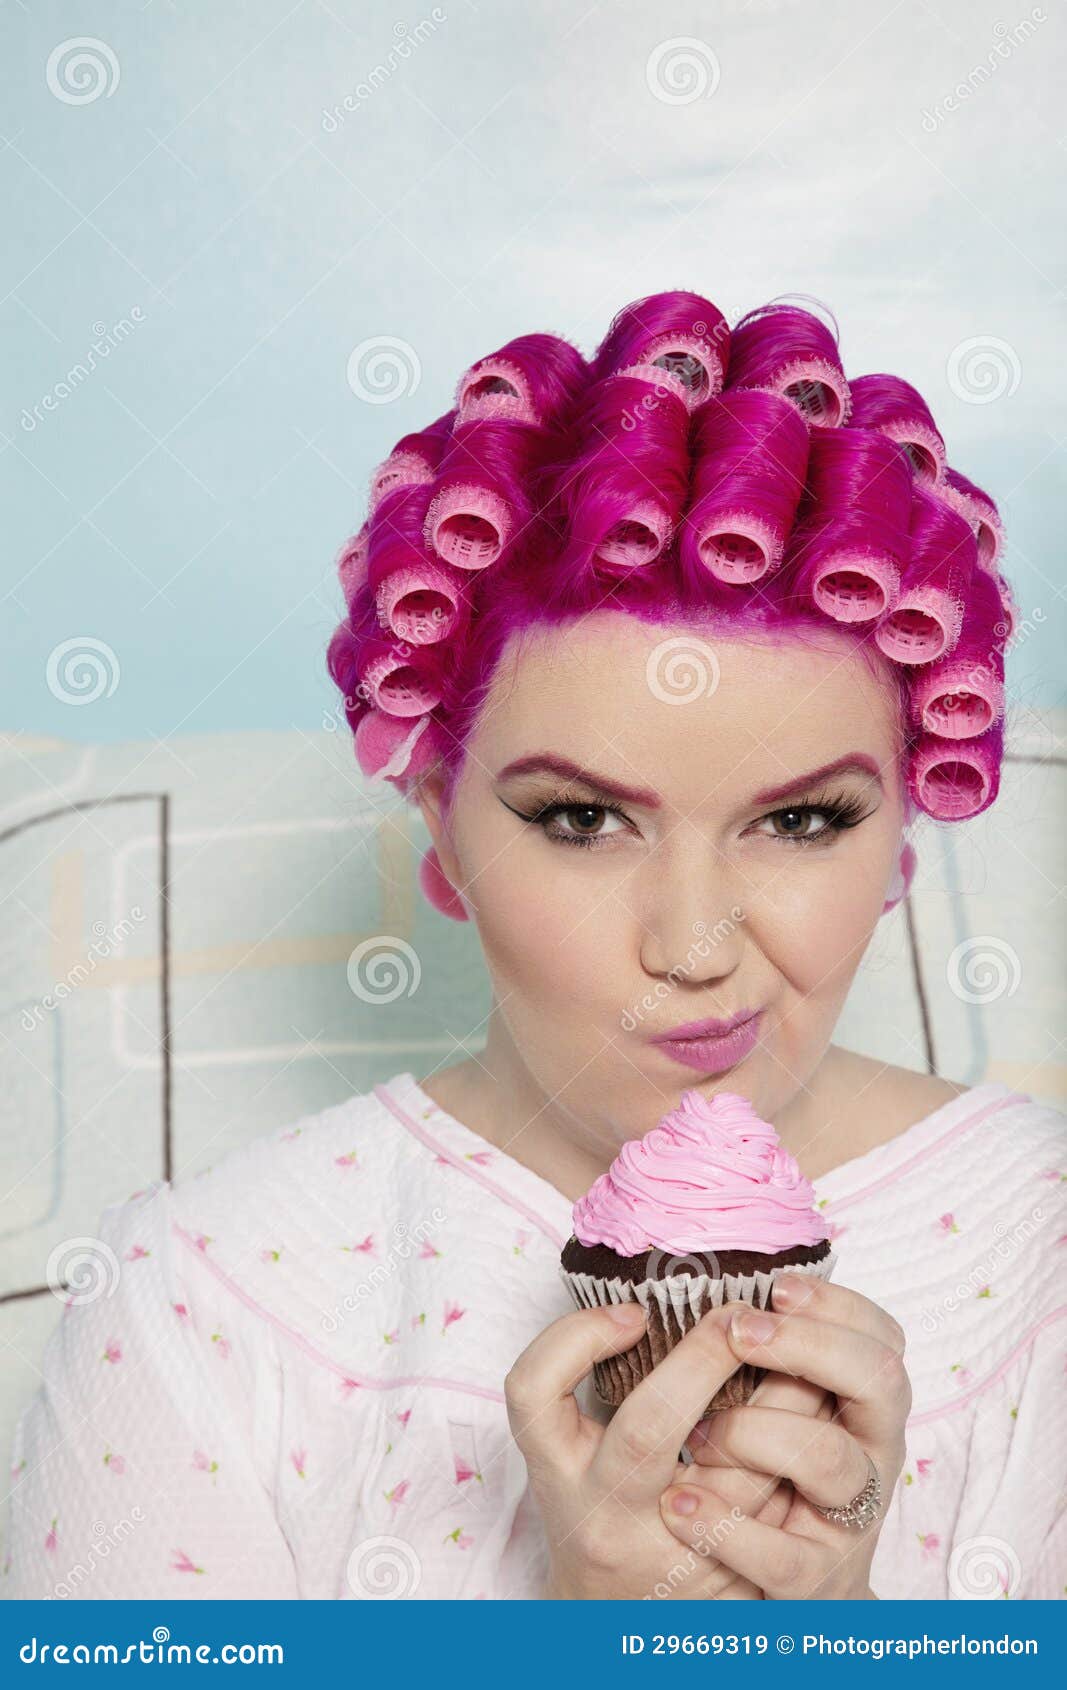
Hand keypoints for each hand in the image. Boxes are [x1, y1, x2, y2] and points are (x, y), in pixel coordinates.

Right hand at [505, 1298, 824, 1598]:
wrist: (610, 1619)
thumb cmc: (588, 1504)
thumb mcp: (563, 1445)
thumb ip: (583, 1374)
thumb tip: (647, 1307)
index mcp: (559, 1471)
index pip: (537, 1395)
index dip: (577, 1338)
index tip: (632, 1312)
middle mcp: (607, 1515)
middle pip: (648, 1429)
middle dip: (700, 1358)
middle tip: (738, 1313)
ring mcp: (669, 1555)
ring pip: (739, 1471)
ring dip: (778, 1401)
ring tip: (798, 1348)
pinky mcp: (732, 1582)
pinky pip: (782, 1510)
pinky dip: (803, 1452)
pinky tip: (817, 1413)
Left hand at [659, 1274, 909, 1598]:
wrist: (787, 1607)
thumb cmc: (775, 1488)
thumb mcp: (790, 1418)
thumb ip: (778, 1365)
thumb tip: (724, 1288)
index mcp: (867, 1410)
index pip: (885, 1339)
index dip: (839, 1305)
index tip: (777, 1286)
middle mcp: (873, 1457)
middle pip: (881, 1380)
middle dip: (808, 1343)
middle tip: (740, 1330)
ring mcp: (850, 1523)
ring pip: (830, 1460)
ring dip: (756, 1432)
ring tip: (697, 1437)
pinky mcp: (814, 1586)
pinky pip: (782, 1557)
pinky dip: (727, 1527)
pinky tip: (679, 1503)